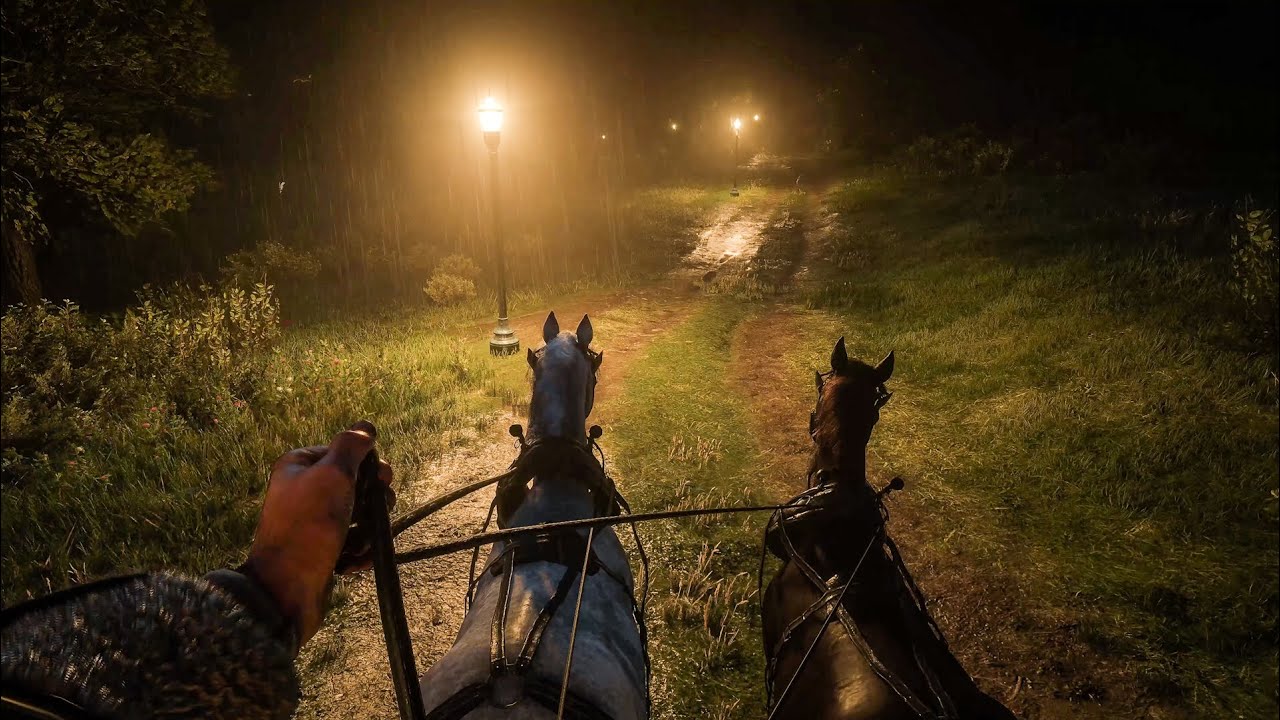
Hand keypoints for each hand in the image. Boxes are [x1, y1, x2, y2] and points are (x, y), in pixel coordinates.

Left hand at [244, 421, 393, 644]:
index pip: (345, 453)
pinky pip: (355, 541)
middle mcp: (305, 490)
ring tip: (361, 545)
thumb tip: (366, 426)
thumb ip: (351, 447)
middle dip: (375, 502)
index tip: (382, 480)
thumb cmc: (308, 525)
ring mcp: (314, 522)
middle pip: (358, 484)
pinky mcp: (324, 549)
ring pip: (361, 515)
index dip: (368, 466)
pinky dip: (361, 551)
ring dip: (370, 530)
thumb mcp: (332, 475)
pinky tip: (354, 562)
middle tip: (376, 514)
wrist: (286, 589)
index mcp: (299, 466)